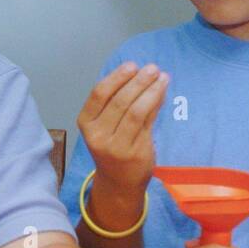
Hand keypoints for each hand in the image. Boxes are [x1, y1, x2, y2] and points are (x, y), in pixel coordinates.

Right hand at [77, 61, 168, 194]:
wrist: (118, 182)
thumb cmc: (113, 146)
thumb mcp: (106, 124)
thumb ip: (119, 101)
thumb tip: (141, 73)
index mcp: (86, 123)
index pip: (99, 94)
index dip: (117, 77)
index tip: (132, 65)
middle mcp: (97, 136)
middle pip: (119, 101)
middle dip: (138, 81)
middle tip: (152, 68)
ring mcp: (116, 146)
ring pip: (135, 111)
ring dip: (151, 91)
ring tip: (162, 77)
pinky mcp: (135, 153)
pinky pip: (147, 122)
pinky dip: (156, 105)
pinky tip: (162, 93)